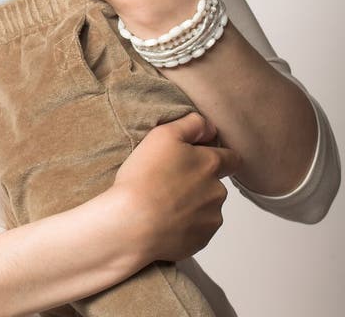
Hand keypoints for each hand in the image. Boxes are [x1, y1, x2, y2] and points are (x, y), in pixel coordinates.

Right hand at [112, 113, 239, 262]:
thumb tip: (209, 126)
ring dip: (192, 203)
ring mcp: (211, 219)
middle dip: (199, 180)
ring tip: (163, 201)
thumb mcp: (163, 135)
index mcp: (211, 164)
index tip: (197, 158)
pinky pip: (197, 228)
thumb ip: (191, 124)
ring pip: (207, 206)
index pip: (232, 158)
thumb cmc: (145, 177)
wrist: (133, 224)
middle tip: (169, 179)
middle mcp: (218, 192)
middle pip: (215, 183)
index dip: (217, 155)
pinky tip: (164, 218)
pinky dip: (185, 223)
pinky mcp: (201, 240)